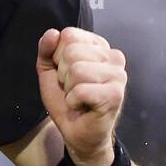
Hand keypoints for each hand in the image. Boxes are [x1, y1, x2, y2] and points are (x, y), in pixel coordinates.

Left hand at [36, 27, 126, 165]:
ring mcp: (118, 75)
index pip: (69, 34)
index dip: (57, 57)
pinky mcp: (115, 95)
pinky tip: (82, 106)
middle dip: (62, 74)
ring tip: (78, 97)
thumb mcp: (49, 71)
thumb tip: (52, 33)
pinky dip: (73, 101)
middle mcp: (113, 57)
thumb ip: (47, 50)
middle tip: (72, 89)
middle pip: (71, 51)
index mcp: (99, 46)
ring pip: (76, 70)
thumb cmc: (67, 100)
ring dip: (68, 89)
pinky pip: (80, 90)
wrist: (77, 132)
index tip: (66, 73)